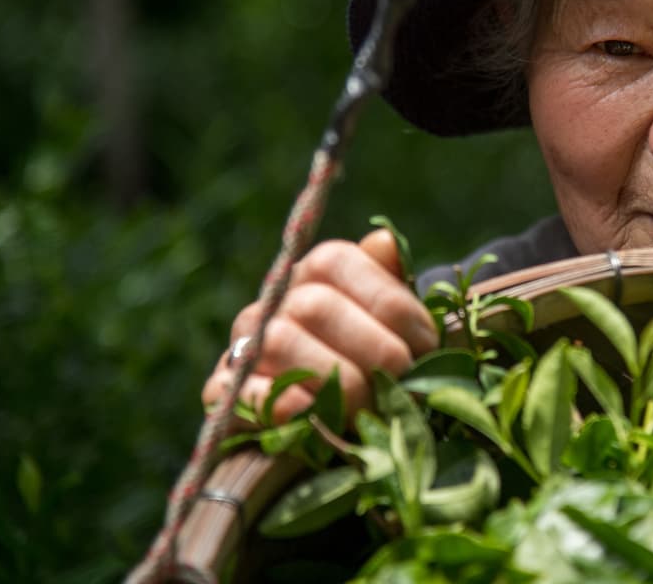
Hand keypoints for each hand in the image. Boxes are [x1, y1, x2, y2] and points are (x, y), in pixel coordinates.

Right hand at [201, 228, 437, 424]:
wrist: (321, 400)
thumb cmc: (371, 349)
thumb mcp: (391, 312)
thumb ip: (393, 278)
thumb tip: (386, 242)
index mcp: (319, 267)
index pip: (343, 263)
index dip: (392, 305)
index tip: (426, 344)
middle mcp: (278, 297)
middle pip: (316, 307)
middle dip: (373, 349)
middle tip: (406, 381)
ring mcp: (247, 341)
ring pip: (280, 343)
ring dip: (335, 381)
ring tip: (372, 406)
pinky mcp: (226, 391)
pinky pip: (239, 389)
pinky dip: (274, 401)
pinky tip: (308, 411)